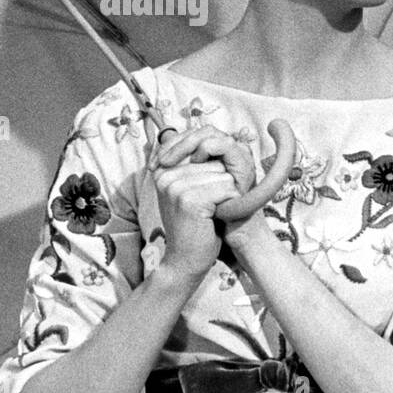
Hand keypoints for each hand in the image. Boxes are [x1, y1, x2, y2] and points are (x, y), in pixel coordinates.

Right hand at [148, 126, 255, 281]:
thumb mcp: (187, 190)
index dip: (214, 171)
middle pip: (214, 161)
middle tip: (207, 207)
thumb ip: (191, 163)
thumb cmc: (193, 223)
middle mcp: (165, 173)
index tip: (203, 195)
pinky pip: (226, 188)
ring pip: (223, 174)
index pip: (202, 149)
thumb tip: (207, 133)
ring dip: (225, 194)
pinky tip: (214, 217)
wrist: (186, 259)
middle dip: (220, 182)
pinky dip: (229, 203)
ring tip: (209, 212)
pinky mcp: (189, 199)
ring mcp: (175, 186)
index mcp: (162, 168)